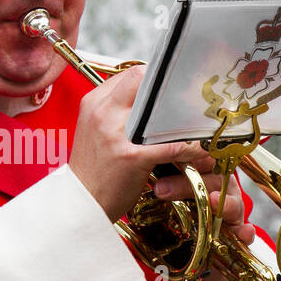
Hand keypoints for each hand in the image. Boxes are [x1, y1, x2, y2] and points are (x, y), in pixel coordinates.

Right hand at [68, 66, 254, 280]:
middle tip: (188, 103)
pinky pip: (173, 146)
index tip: (169, 93)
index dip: (154, 82)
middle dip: (170, 90)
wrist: (79, 206)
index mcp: (93, 104)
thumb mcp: (94, 133)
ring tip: (201, 126)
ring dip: (186, 119)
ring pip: (163, 112)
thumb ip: (115, 114)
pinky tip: (200, 155)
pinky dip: (191, 149)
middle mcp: (102, 113)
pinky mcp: (132, 157)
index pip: (130, 75)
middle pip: (145, 81)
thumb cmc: (91, 172)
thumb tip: (147, 103)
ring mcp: (116, 134)